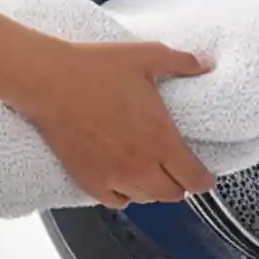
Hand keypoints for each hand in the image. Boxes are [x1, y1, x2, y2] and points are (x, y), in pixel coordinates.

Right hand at [13, 41, 216, 207]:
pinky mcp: (88, 181)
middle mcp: (140, 166)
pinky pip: (116, 202)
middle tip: (178, 170)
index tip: (206, 178)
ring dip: (153, 188)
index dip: (205, 181)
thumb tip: (207, 63)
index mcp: (161, 139)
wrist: (51, 82)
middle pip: (173, 194)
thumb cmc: (97, 68)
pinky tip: (124, 180)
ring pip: (145, 199)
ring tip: (152, 172)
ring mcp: (113, 177)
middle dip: (180, 184)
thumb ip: (183, 62)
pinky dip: (125, 194)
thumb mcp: (148, 56)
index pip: (194, 179)